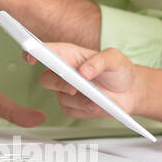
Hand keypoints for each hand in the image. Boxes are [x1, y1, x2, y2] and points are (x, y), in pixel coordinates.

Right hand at [26, 43, 146, 119]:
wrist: (130, 92)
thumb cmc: (119, 70)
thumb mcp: (115, 58)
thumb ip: (99, 60)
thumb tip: (84, 70)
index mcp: (69, 55)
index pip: (45, 51)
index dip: (33, 52)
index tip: (31, 57)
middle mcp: (64, 72)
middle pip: (46, 78)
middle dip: (59, 84)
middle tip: (74, 87)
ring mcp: (65, 90)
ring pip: (60, 97)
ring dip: (78, 99)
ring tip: (97, 99)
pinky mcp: (72, 106)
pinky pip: (70, 110)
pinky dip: (84, 109)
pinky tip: (96, 104)